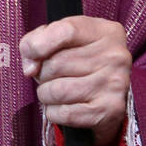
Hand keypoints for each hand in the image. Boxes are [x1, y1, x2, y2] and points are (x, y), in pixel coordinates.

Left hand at [19, 16, 131, 145]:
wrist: (108, 93)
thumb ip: (36, 41)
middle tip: (47, 76)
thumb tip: (30, 68)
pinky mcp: (110, 110)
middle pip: (57, 64)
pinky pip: (66, 114)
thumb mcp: (61, 38)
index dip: (40, 44)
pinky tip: (60, 106)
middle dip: (42, 73)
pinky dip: (54, 112)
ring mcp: (115, 84)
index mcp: (105, 31)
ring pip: (58, 91)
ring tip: (53, 91)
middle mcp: (115, 56)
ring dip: (46, 94)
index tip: (31, 54)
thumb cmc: (80, 58)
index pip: (66, 31)